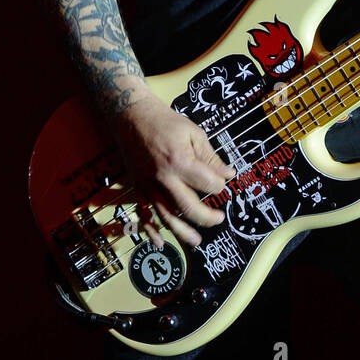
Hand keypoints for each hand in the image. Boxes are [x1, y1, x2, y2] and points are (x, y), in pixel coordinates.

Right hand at [110, 91, 235, 247]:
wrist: (131, 116)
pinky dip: (150, 231)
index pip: (208, 184)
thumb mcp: (194, 133)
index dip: (220, 185)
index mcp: (180, 161)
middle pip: (188, 207)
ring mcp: (148, 185)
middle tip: (219, 218)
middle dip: (207, 217)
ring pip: (166, 216)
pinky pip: (143, 214)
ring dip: (182, 232)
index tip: (224, 182)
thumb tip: (228, 174)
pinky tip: (159, 242)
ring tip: (196, 241)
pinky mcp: (138, 188)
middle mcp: (163, 177)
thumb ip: (211, 157)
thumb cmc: (165, 122)